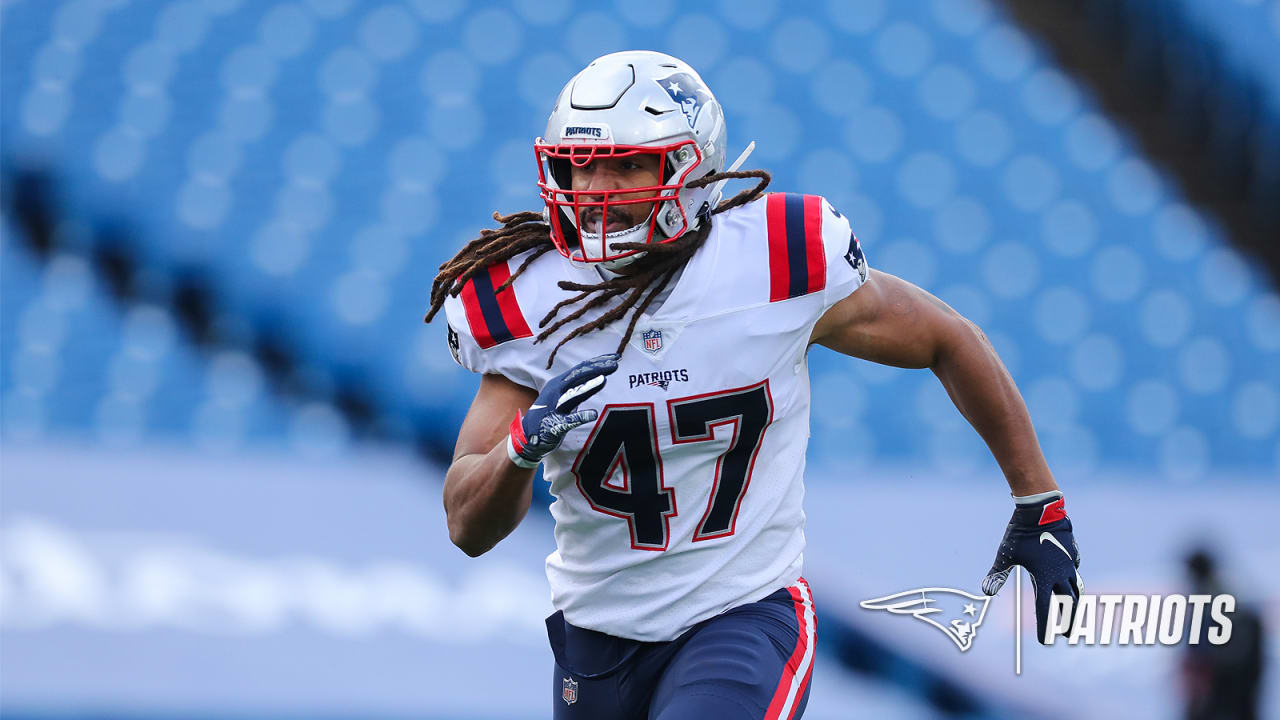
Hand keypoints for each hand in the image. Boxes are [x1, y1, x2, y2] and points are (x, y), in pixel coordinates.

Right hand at [506, 353, 618, 467]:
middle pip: (578, 376)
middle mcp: (556, 391)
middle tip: (616, 363)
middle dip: (597, 368)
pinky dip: (581, 416)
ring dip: (589, 387)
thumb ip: (578, 386)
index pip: (580, 369)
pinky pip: (569, 420)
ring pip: (573, 394)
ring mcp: (555, 407)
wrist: (528, 436)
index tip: (615, 358)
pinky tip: (593, 414)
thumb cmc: (549, 413)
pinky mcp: (555, 425)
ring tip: (604, 379)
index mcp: (559, 383)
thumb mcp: (562, 395)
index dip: (598, 362)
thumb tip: (598, 375)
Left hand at [981, 491, 1084, 643]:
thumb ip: (997, 574)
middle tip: (1065, 634)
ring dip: (1075, 603)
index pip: (1045, 610)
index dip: (1045, 627)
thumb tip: (986, 592)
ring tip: (1073, 612)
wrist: (1041, 510)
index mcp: (1044, 579)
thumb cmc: (1020, 534)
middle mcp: (1060, 574)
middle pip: (1067, 604)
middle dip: (1066, 621)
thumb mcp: (1005, 555)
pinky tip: (1070, 580)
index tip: (1044, 641)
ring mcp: (1069, 563)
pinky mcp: (1072, 553)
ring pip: (1077, 589)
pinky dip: (1073, 580)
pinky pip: (1075, 570)